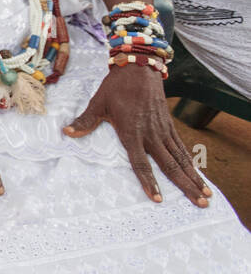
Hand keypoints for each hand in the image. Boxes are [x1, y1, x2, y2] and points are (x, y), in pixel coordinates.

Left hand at [64, 64, 210, 206]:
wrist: (139, 68)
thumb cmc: (116, 87)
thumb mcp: (98, 103)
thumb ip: (85, 121)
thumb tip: (66, 132)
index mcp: (132, 132)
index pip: (140, 162)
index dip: (149, 181)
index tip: (158, 198)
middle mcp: (151, 134)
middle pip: (169, 165)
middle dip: (185, 185)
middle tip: (201, 204)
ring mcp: (162, 130)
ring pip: (181, 159)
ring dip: (194, 177)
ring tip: (206, 196)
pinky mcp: (169, 125)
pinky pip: (182, 148)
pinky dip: (190, 162)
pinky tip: (197, 175)